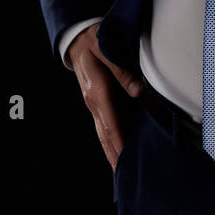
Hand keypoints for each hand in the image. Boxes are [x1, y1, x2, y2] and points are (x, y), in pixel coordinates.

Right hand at [68, 24, 142, 168]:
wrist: (78, 39)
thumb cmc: (95, 42)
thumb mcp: (107, 50)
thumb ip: (122, 71)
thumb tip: (136, 92)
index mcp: (97, 92)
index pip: (109, 124)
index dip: (118, 143)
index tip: (125, 160)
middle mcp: (93, 103)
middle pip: (105, 135)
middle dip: (115, 156)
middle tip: (124, 176)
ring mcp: (94, 104)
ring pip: (104, 134)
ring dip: (112, 152)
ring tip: (122, 171)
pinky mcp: (97, 103)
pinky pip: (105, 126)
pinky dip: (112, 141)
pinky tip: (120, 150)